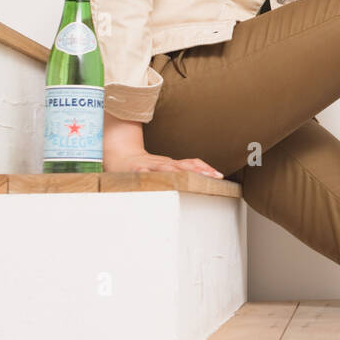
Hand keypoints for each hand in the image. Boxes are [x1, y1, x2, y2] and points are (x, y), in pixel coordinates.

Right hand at [104, 148, 223, 177]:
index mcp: (171, 164)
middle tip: (213, 177)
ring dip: (180, 173)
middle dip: (199, 171)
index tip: (219, 175)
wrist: (120, 157)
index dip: (205, 168)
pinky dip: (154, 177)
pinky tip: (160, 181)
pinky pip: (147, 175)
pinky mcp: (138, 171)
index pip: (192, 164)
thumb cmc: (144, 166)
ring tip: (193, 178)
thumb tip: (203, 176)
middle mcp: (163, 163)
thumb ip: (180, 172)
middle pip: (184, 166)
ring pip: (168, 169)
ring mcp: (151, 166)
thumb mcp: (164, 168)